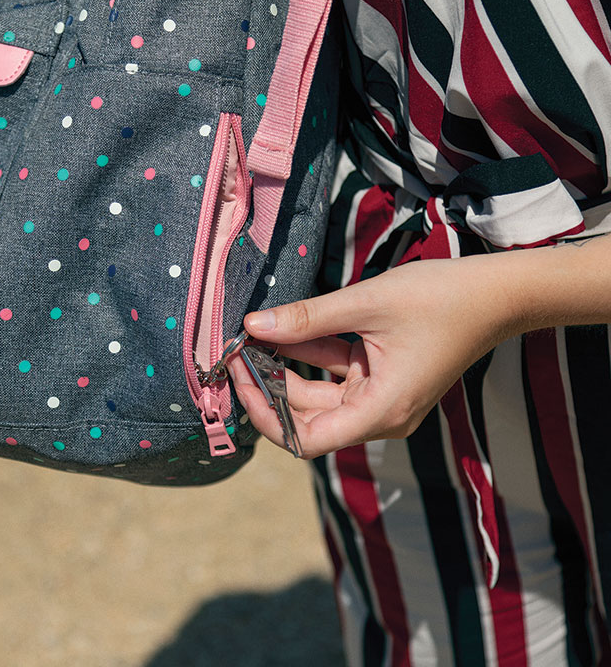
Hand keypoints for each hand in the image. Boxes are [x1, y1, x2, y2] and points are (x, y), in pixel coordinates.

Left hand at [228, 254, 523, 458]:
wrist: (496, 294)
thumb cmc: (441, 298)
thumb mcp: (366, 303)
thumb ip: (306, 318)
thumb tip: (252, 326)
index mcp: (381, 410)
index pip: (306, 439)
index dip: (266, 413)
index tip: (240, 377)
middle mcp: (381, 415)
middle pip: (308, 416)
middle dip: (271, 384)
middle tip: (239, 348)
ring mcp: (383, 400)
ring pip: (320, 395)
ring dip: (289, 368)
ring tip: (255, 338)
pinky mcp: (383, 381)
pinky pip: (338, 377)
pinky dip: (312, 356)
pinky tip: (287, 330)